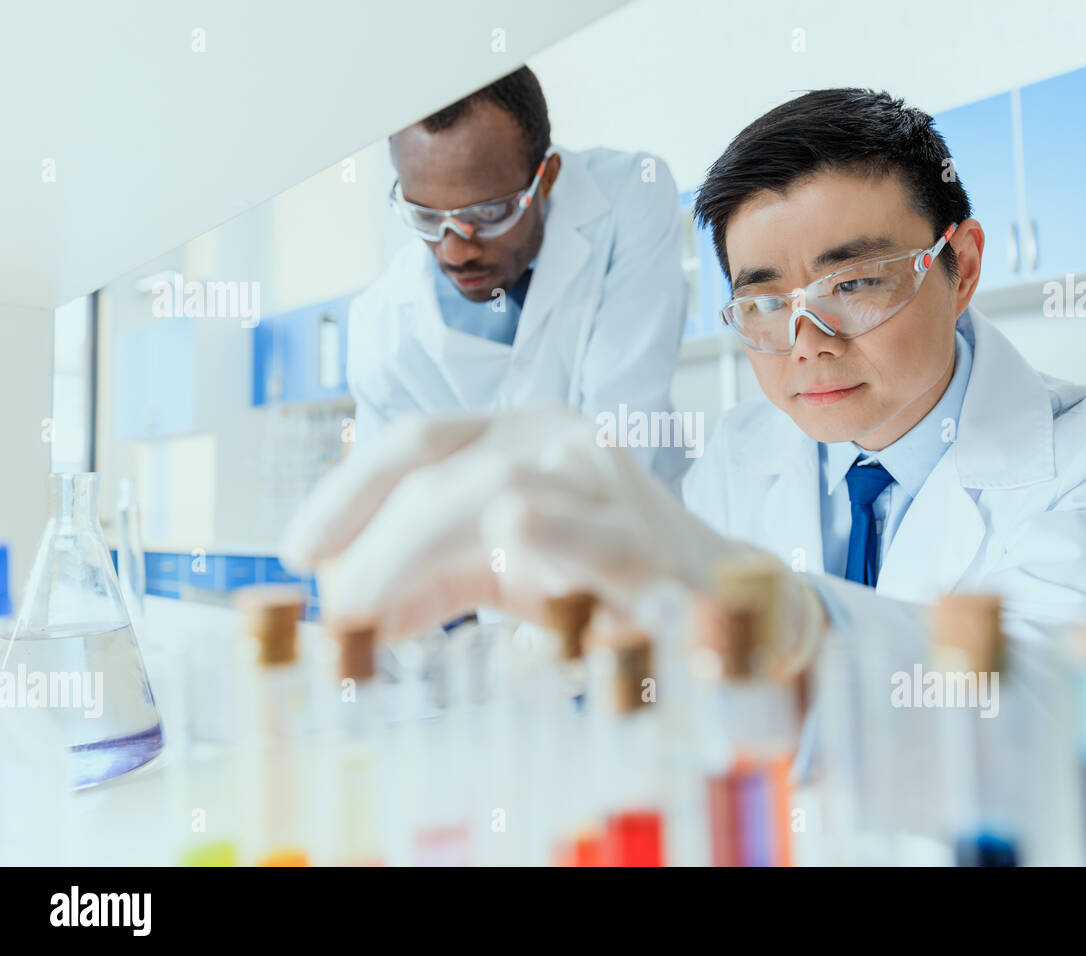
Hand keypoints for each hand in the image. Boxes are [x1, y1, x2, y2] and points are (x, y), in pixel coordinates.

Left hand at [279, 405, 746, 638]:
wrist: (714, 597)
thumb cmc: (593, 577)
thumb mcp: (494, 565)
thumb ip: (423, 573)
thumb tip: (339, 603)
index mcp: (515, 431)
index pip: (415, 440)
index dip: (347, 492)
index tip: (299, 553)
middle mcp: (556, 438)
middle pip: (440, 468)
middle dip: (369, 541)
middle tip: (331, 611)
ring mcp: (603, 484)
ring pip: (493, 489)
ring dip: (414, 555)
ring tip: (370, 618)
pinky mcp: (643, 542)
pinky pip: (585, 531)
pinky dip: (543, 534)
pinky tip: (506, 534)